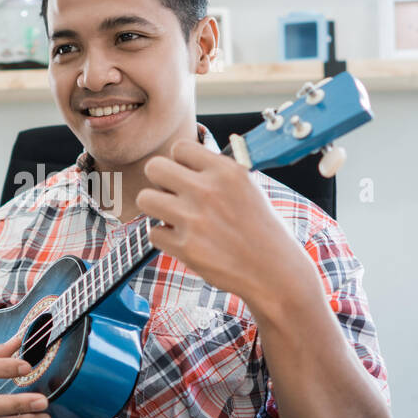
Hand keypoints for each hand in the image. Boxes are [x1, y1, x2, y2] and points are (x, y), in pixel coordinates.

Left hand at [136, 139, 316, 312]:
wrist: (273, 270)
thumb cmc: (260, 228)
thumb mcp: (247, 186)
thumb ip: (216, 170)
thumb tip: (184, 157)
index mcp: (226, 171)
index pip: (179, 147)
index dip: (180, 163)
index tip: (189, 177)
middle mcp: (208, 191)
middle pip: (154, 167)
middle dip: (159, 181)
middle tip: (173, 194)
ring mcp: (194, 220)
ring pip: (145, 198)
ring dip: (156, 207)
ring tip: (174, 216)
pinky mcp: (185, 247)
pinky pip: (153, 232)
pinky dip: (165, 238)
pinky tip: (184, 240)